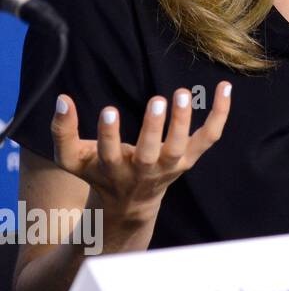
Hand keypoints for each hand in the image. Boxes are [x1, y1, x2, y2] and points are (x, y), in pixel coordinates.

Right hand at [51, 83, 232, 220]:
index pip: (109, 153)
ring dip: (183, 121)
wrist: (130, 203)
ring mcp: (170, 166)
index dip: (110, 134)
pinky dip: (220, 114)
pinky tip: (225, 87)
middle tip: (157, 100)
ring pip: (181, 147)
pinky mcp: (189, 158)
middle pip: (151, 153)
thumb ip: (62, 132)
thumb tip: (62, 99)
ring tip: (181, 93)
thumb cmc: (99, 173)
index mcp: (113, 170)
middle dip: (154, 128)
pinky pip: (209, 136)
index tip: (109, 111)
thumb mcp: (73, 159)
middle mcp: (144, 171)